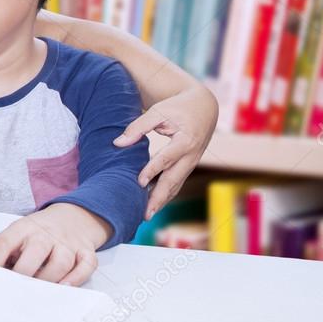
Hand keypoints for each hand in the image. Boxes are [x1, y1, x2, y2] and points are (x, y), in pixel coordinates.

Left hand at [0, 203, 108, 285]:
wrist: (74, 216)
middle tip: (14, 290)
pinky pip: (86, 265)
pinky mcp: (86, 251)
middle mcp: (46, 234)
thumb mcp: (15, 233)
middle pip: (36, 250)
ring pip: (61, 262)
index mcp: (24, 228)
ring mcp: (68, 243)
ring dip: (49, 279)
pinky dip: (77, 277)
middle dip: (24, 272)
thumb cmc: (38, 231)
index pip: (6, 241)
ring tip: (37, 293)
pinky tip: (65, 287)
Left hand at [114, 84, 217, 218]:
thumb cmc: (178, 107)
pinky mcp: (188, 165)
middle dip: (159, 197)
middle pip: (174, 180)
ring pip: (176, 185)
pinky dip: (167, 194)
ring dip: (162, 200)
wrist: (204, 106)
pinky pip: (177, 182)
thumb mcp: (158, 112)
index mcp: (186, 141)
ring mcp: (191, 162)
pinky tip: (154, 204)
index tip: (139, 182)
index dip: (152, 170)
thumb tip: (118, 143)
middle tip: (145, 213)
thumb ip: (138, 127)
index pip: (166, 159)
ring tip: (147, 214)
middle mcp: (191, 155)